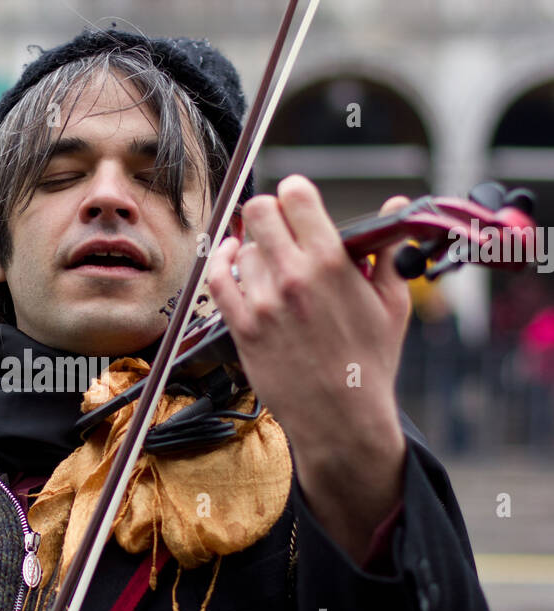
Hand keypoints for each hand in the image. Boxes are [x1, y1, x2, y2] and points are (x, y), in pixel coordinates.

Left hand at [207, 177, 410, 560]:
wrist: (341, 418)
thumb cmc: (370, 364)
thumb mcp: (393, 304)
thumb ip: (387, 252)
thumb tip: (392, 208)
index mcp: (331, 263)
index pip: (296, 195)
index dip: (296, 193)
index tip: (299, 201)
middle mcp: (292, 276)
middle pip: (260, 211)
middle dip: (271, 212)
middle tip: (280, 225)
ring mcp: (262, 302)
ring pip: (243, 247)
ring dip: (255, 247)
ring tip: (270, 260)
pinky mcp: (242, 326)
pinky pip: (217, 278)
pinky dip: (222, 262)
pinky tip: (232, 258)